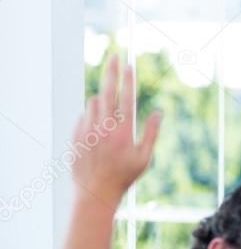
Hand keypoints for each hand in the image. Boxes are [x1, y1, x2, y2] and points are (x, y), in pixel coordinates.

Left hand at [72, 55, 160, 207]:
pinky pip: (83, 116)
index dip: (128, 80)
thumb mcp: (144, 158)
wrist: (94, 192)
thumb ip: (151, 133)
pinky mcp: (75, 135)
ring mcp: (87, 130)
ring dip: (102, 101)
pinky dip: (92, 116)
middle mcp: (103, 128)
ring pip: (93, 103)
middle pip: (107, 91)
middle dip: (111, 71)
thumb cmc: (123, 177)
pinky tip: (98, 131)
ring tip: (110, 116)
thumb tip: (158, 112)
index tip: (129, 65)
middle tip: (114, 56)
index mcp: (123, 132)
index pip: (126, 98)